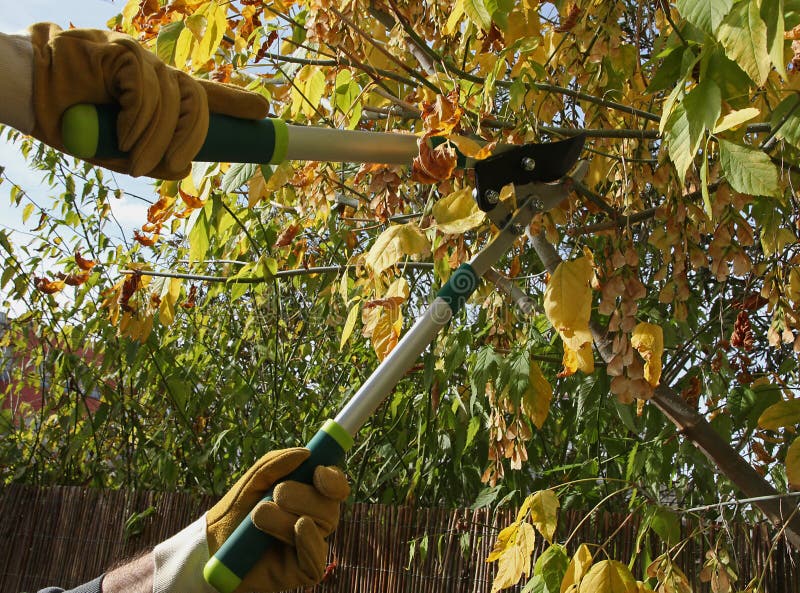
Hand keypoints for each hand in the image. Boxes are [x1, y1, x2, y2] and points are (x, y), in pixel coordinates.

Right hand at [28, 23, 267, 178]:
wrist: (28, 96)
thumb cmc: (75, 124)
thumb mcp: (121, 151)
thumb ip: (153, 157)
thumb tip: (184, 166)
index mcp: (160, 97)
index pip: (205, 96)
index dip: (235, 102)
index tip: (263, 110)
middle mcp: (157, 74)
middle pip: (198, 101)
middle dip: (192, 138)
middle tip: (177, 163)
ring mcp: (141, 59)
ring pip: (175, 99)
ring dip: (157, 137)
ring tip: (134, 158)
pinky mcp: (122, 51)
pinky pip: (148, 90)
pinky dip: (138, 119)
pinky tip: (120, 132)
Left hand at [206, 448, 349, 592]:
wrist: (212, 546)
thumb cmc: (235, 511)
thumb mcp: (252, 481)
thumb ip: (275, 464)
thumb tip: (306, 452)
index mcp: (307, 495)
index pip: (335, 486)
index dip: (333, 479)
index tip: (319, 470)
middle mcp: (313, 520)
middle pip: (330, 507)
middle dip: (304, 497)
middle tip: (277, 493)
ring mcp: (309, 546)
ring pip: (321, 528)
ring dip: (288, 518)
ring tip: (259, 517)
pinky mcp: (302, 571)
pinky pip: (317, 560)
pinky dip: (308, 542)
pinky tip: (297, 529)